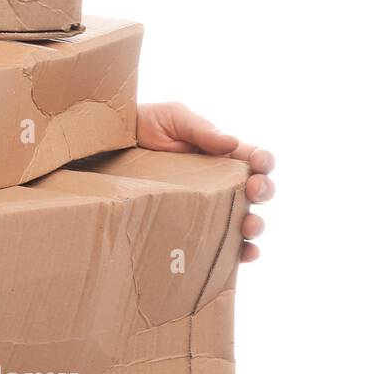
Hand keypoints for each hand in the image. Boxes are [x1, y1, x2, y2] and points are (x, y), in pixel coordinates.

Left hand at [136, 102, 273, 261]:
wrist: (109, 148)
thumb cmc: (144, 125)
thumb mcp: (173, 117)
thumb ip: (201, 129)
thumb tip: (232, 143)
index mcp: (222, 153)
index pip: (254, 159)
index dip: (264, 161)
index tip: (261, 164)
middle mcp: (219, 181)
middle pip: (256, 191)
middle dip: (263, 192)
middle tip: (255, 192)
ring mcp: (206, 204)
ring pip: (242, 220)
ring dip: (254, 227)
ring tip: (249, 229)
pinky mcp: (188, 224)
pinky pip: (218, 243)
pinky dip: (235, 253)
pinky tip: (241, 255)